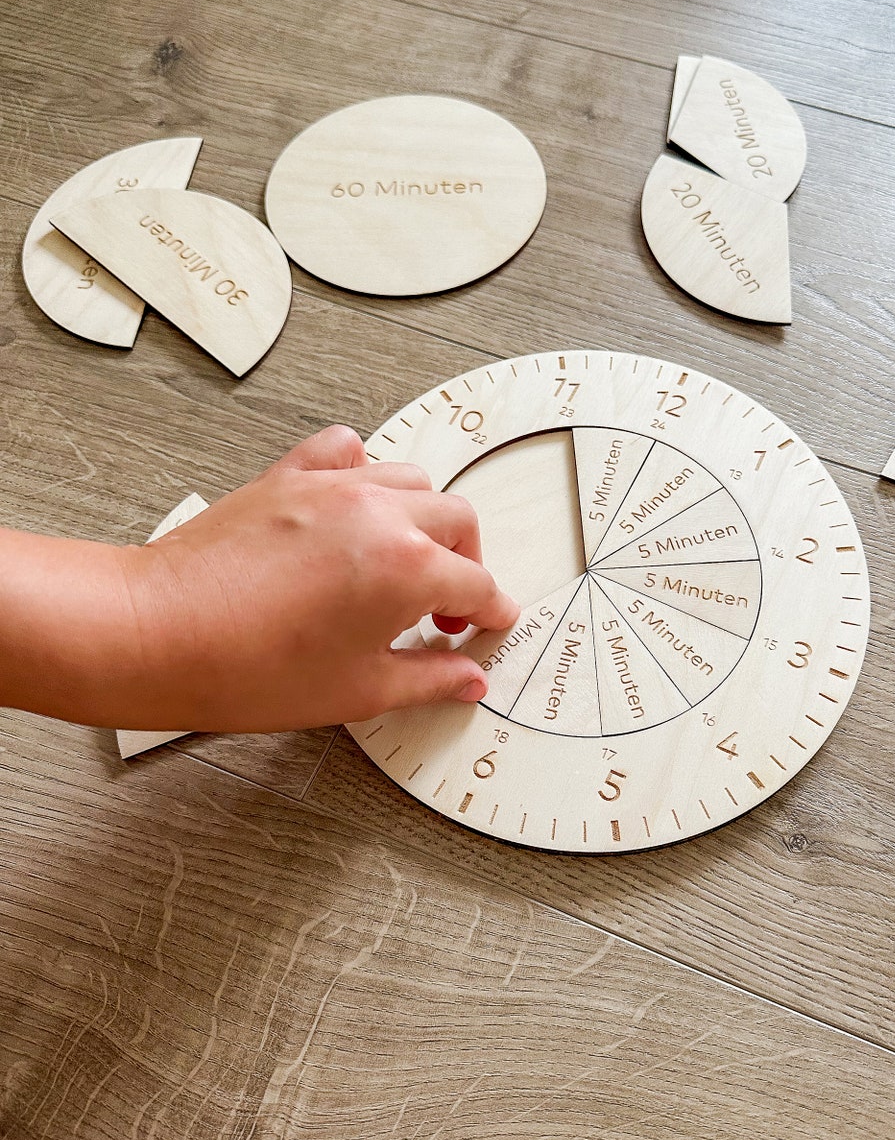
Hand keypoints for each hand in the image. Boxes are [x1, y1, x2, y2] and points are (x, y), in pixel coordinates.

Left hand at [123, 425, 519, 730]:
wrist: (159, 633)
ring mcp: (332, 487)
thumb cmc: (245, 665)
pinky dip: (363, 470)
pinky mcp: (289, 476)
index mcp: (406, 568)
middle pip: (459, 521)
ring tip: (406, 559)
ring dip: (424, 519)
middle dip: (467, 563)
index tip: (489, 622)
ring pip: (411, 479)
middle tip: (448, 607)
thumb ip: (428, 679)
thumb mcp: (358, 690)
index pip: (478, 584)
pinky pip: (346, 449)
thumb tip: (466, 678)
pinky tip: (355, 506)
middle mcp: (377, 514)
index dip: (491, 612)